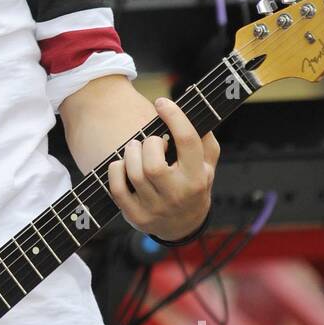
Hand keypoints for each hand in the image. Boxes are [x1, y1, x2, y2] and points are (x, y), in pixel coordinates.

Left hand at [106, 96, 219, 240]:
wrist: (185, 225)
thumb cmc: (194, 183)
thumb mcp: (207, 162)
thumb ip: (203, 134)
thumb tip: (190, 99)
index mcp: (198, 177)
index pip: (188, 141)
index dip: (174, 117)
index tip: (162, 102)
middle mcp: (178, 195)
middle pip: (153, 163)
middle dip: (149, 143)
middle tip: (150, 140)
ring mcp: (155, 208)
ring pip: (135, 174)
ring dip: (131, 154)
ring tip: (135, 149)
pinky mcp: (136, 216)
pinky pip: (117, 189)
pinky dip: (116, 171)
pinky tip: (123, 165)